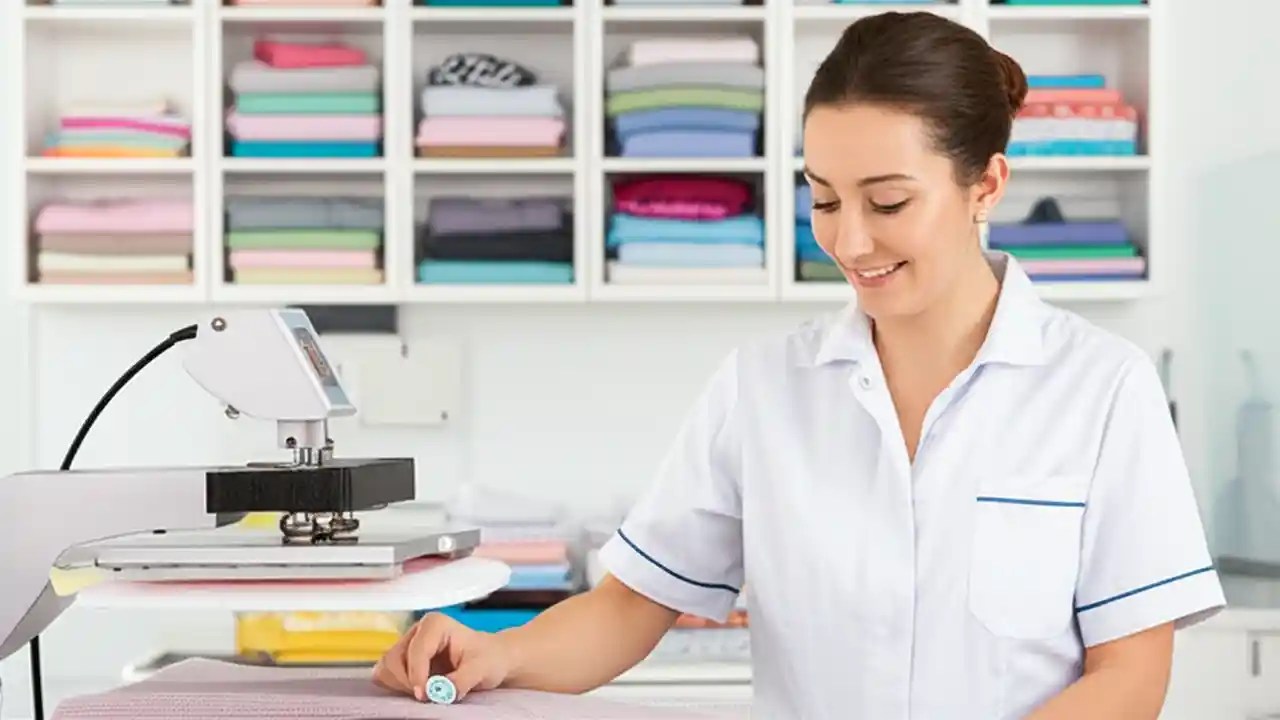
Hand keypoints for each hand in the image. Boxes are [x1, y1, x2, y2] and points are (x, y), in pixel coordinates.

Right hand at [372, 612, 513, 702]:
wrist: (491, 661)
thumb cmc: (488, 658)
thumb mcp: (482, 669)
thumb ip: (462, 680)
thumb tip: (440, 692)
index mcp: (435, 624)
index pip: (416, 650)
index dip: (417, 674)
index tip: (425, 695)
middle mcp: (417, 632)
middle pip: (393, 658)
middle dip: (406, 681)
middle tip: (426, 696)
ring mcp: (407, 646)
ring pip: (386, 668)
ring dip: (400, 685)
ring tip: (425, 693)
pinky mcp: (403, 661)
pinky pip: (386, 676)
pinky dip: (396, 687)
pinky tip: (418, 691)